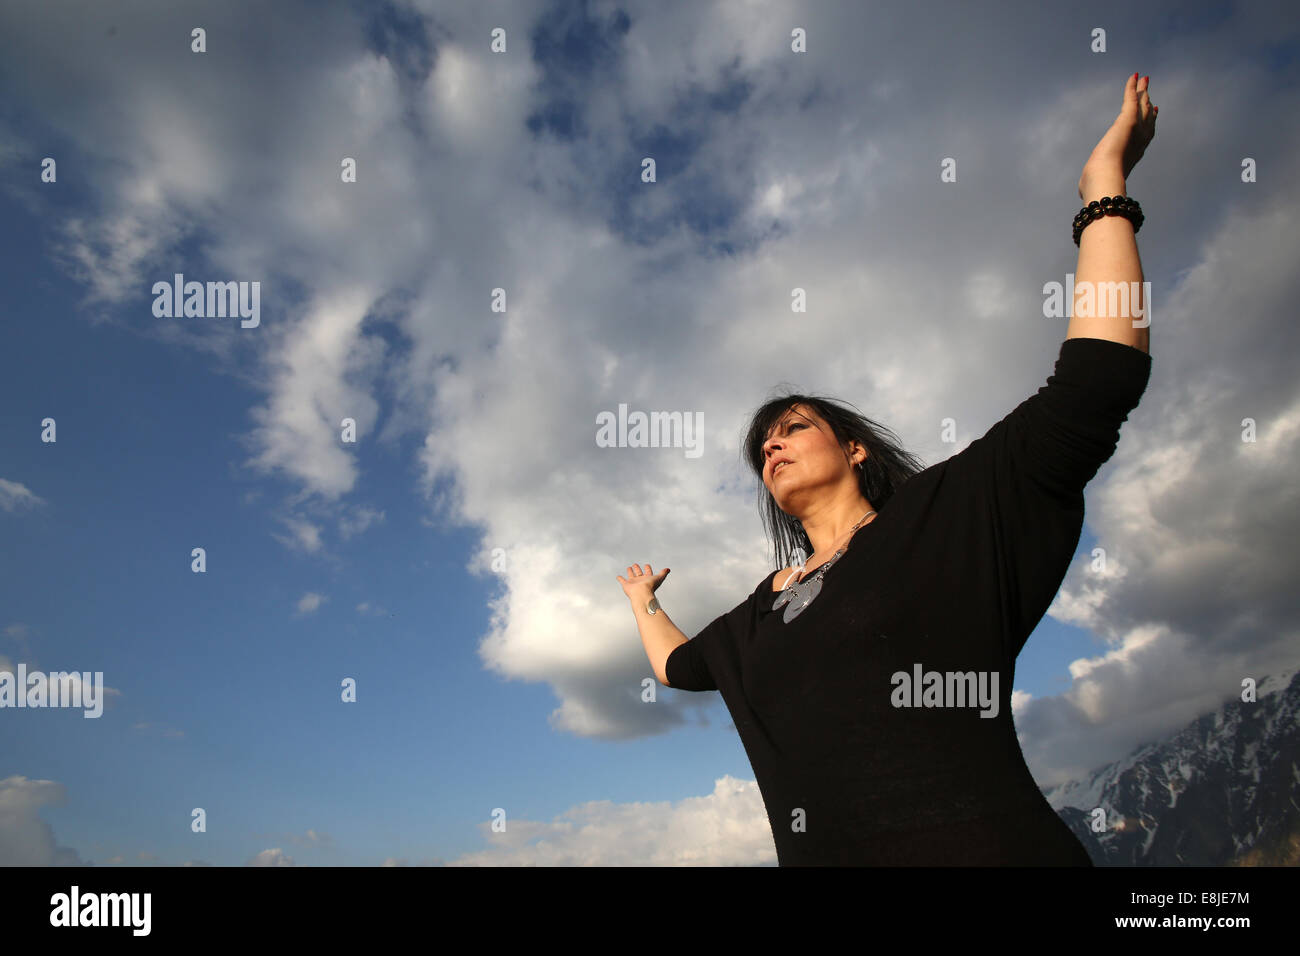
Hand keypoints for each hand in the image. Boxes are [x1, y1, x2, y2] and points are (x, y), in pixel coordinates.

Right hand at [617, 563, 668, 599]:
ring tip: (629, 568)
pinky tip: (618, 576)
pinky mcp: (626, 585)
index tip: (646, 565)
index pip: (648, 572)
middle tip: (635, 565)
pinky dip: (620, 578)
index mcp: (647, 579)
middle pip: (638, 573)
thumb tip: (668, 569)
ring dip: (630, 572)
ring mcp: (633, 583)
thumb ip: (663, 573)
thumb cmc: (650, 586)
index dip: (647, 568)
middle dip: (637, 569)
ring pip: (631, 576)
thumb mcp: (659, 578)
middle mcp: (640, 581)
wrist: (642, 593)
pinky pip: (622, 581)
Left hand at [1078, 73, 1157, 197]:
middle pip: (1147, 115)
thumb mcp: (1099, 182)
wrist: (1105, 178)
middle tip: (1148, 90)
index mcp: (1136, 153)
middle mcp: (1140, 139)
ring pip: (1141, 104)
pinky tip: (1133, 76)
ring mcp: (1136, 128)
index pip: (1146, 132)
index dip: (1151, 120)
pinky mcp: (1126, 120)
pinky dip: (1132, 87)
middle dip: (1148, 102)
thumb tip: (1084, 193)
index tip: (1155, 111)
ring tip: (1143, 79)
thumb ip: (1094, 183)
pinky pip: (1131, 98)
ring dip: (1142, 90)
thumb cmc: (1100, 185)